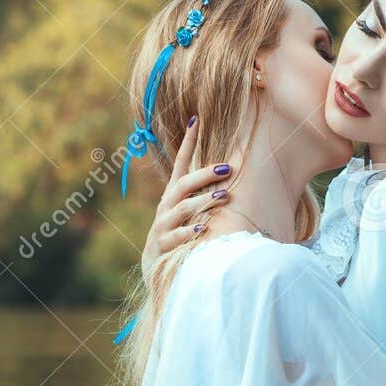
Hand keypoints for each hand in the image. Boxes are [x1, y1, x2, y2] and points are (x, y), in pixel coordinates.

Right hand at [139, 113, 233, 279]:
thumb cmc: (178, 232)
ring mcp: (163, 225)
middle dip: (205, 175)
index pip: (180, 163)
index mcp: (173, 195)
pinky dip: (190, 232)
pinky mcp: (163, 245)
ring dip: (203, 202)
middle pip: (183, 185)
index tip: (196, 119)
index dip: (187, 142)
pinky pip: (176, 237)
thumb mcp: (187, 210)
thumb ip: (202, 192)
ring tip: (224, 196)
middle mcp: (166, 206)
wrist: (155, 266)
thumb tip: (229, 169)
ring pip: (182, 209)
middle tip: (227, 169)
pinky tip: (205, 228)